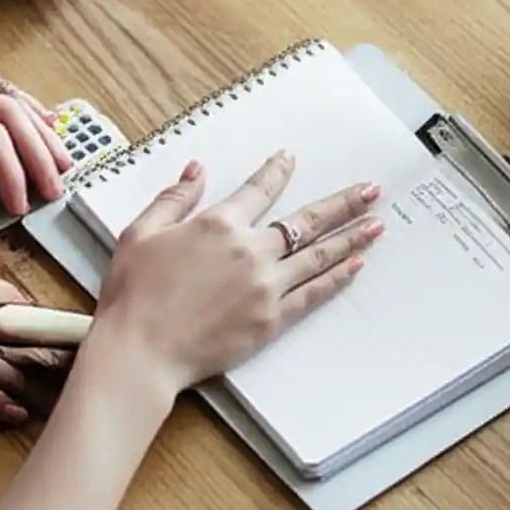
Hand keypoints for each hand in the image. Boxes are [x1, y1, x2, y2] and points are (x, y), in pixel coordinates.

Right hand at [93, 150, 385, 393]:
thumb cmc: (133, 294)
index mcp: (219, 224)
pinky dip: (336, 278)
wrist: (140, 351)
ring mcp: (265, 285)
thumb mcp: (140, 233)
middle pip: (306, 221)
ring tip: (376, 224)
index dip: (277, 171)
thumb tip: (197, 169)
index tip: (291, 158)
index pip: (258, 189)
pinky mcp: (271, 319)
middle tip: (371, 190)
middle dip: (343, 203)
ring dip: (351, 237)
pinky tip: (355, 265)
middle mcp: (250, 250)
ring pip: (319, 256)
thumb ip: (174, 198)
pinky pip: (313, 293)